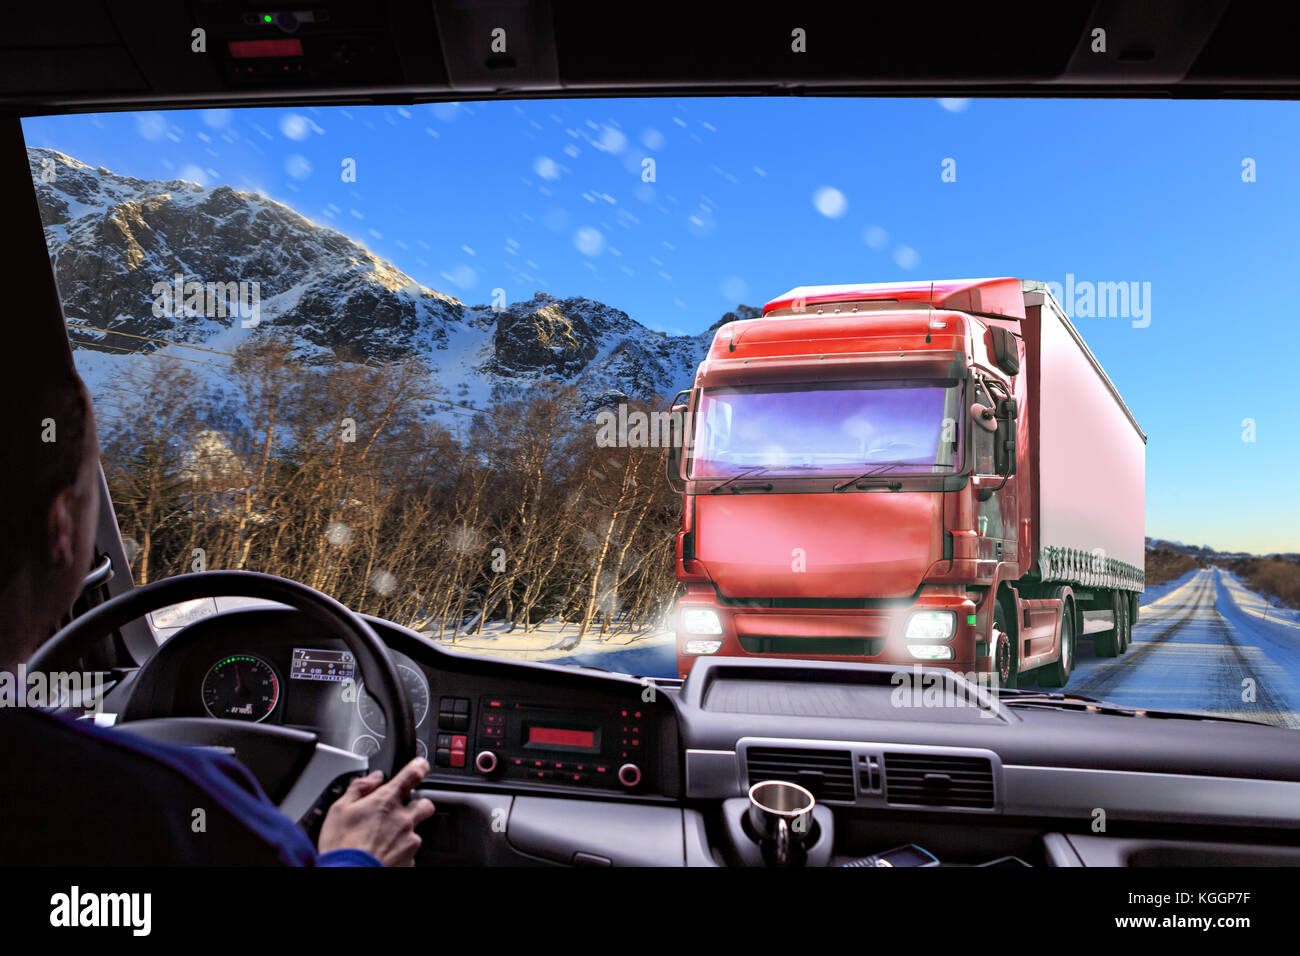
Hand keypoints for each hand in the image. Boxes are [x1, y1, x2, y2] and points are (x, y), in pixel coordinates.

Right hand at [317, 757, 434, 865]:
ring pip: (416, 831)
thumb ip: (359, 789)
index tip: (421, 765)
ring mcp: (408, 841)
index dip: (419, 766)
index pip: (412, 775)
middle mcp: (403, 820)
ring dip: (404, 832)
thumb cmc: (341, 846)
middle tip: (402, 810)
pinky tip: (383, 854)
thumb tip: (373, 778)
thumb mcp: (339, 810)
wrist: (348, 874)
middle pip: (425, 804)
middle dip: (418, 804)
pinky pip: (409, 853)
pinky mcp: (409, 860)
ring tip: (382, 840)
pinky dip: (399, 852)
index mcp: (386, 801)